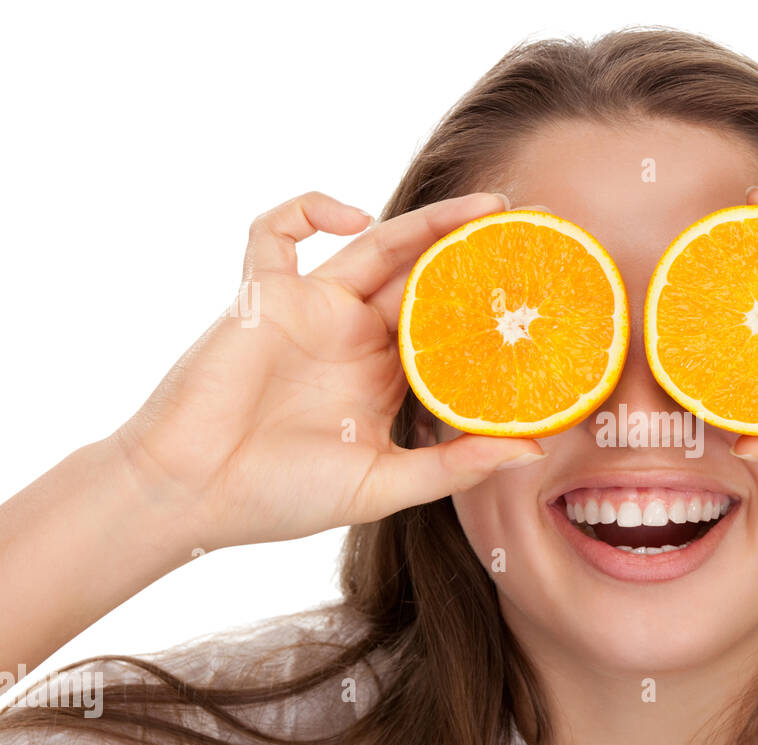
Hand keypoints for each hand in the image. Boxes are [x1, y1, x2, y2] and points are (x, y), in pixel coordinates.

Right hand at [113, 190, 544, 550]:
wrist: (191, 495)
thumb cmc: (280, 497)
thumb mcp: (383, 485)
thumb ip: (454, 465)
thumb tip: (533, 450)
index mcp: (385, 378)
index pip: (449, 328)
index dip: (490, 309)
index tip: (542, 296)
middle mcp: (355, 338)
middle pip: (424, 277)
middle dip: (473, 250)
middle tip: (530, 229)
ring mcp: (310, 311)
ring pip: (375, 246)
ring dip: (427, 221)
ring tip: (484, 208)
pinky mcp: (261, 295)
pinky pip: (274, 231)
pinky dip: (307, 209)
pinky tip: (352, 218)